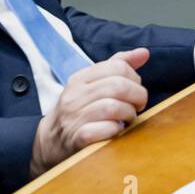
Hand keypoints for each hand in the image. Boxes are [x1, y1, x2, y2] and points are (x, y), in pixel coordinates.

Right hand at [29, 48, 149, 177]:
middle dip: (137, 96)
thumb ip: (118, 66)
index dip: (135, 78)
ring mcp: (74, 117)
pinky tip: (116, 130)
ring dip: (129, 114)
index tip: (136, 90)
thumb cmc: (78, 109)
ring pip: (113, 107)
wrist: (50, 141)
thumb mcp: (92, 84)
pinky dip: (116, 130)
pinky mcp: (77, 139)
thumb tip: (144, 52)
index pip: (117, 67)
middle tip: (138, 106)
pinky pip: (105, 130)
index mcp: (80, 78)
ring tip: (128, 118)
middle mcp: (75, 95)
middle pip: (118, 86)